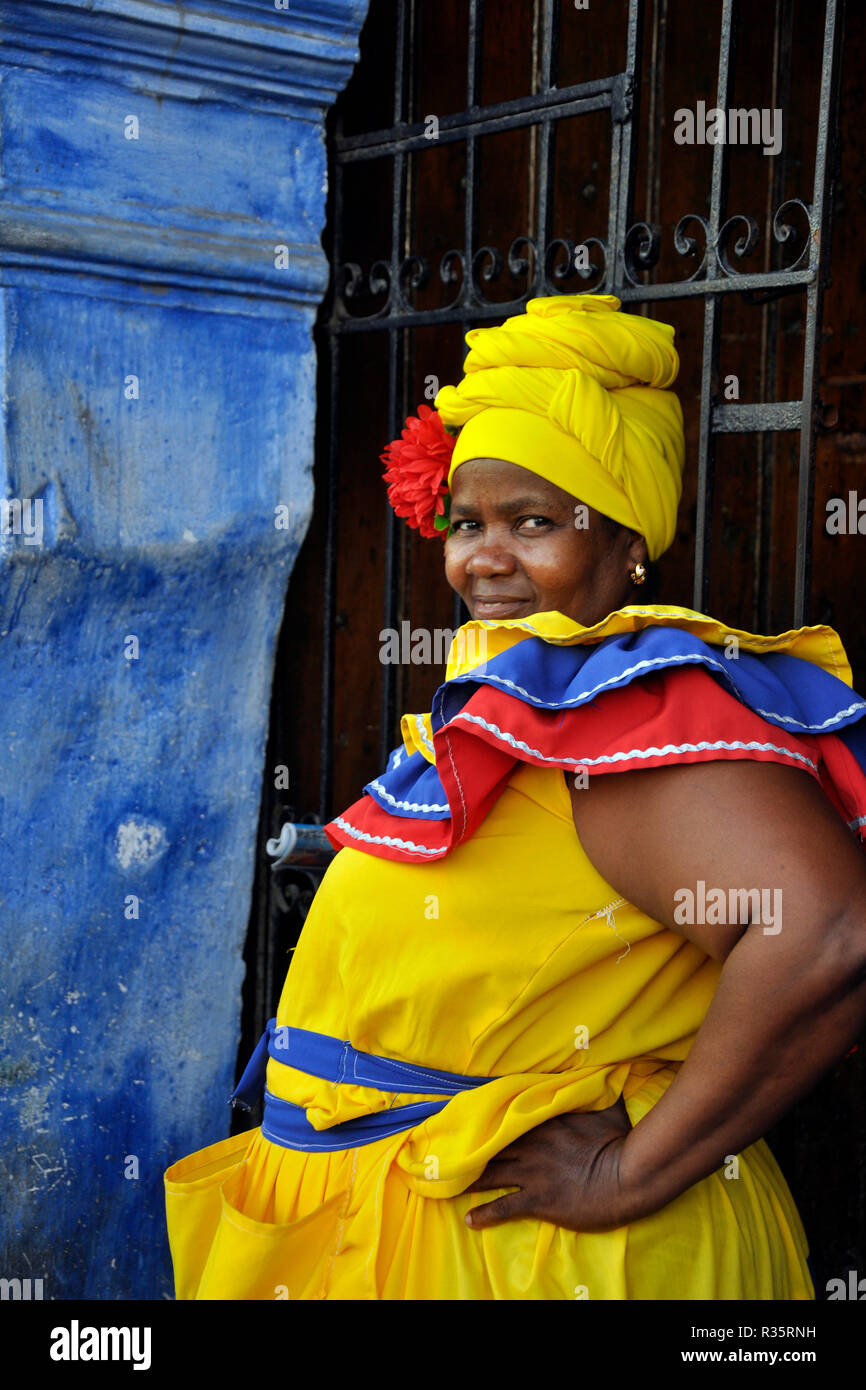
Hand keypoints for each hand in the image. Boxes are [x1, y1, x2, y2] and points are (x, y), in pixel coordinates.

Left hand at [462, 1095, 634, 1232]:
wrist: (627, 1176)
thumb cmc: (620, 1141)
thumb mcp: (608, 1107)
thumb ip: (599, 1088)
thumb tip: (609, 1064)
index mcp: (544, 1122)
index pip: (508, 1118)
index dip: (488, 1123)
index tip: (469, 1122)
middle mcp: (531, 1145)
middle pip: (493, 1146)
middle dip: (470, 1150)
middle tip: (447, 1155)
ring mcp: (532, 1173)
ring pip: (491, 1174)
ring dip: (469, 1180)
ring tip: (448, 1185)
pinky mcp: (538, 1200)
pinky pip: (503, 1207)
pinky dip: (484, 1214)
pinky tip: (468, 1219)